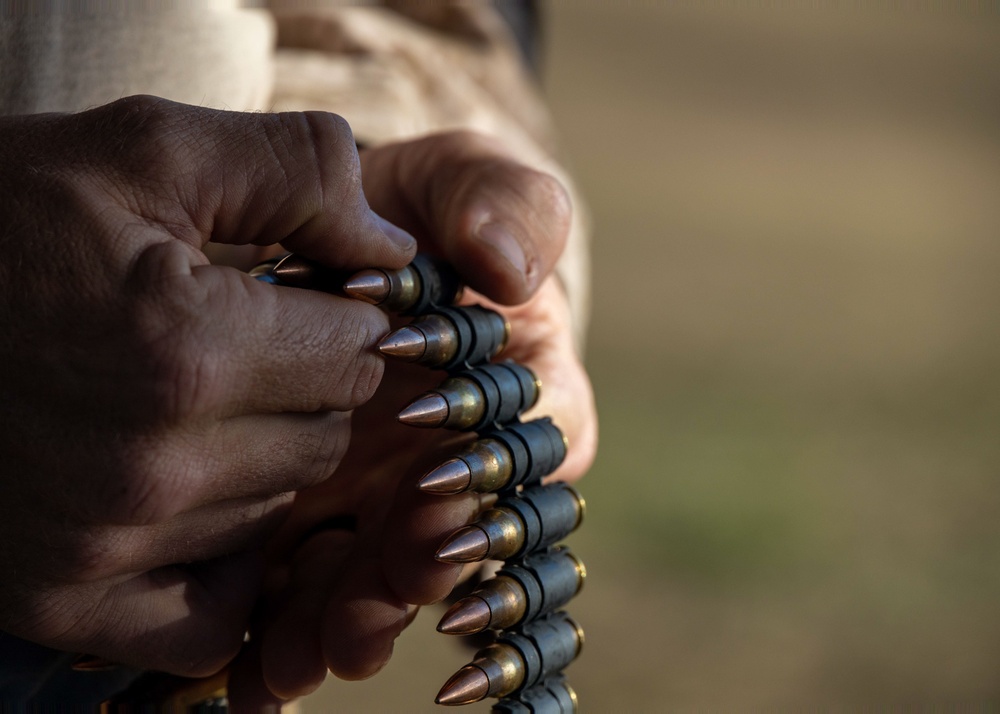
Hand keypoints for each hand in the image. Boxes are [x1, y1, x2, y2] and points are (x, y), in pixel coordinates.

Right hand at [0, 96, 415, 675]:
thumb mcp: (147, 149)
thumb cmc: (5, 217)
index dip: (340, 312)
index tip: (299, 295)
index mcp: (186, 346)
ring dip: (257, 457)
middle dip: (306, 383)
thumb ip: (296, 172)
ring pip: (276, 508)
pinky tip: (183, 497)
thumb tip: (395, 246)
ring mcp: (104, 545)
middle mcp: (152, 465)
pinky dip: (216, 562)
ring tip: (182, 400)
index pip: (358, 350)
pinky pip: (213, 616)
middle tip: (238, 341)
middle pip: (327, 437)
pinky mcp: (62, 598)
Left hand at [227, 131, 596, 705]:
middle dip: (407, 584)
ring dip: (343, 625)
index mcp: (517, 384)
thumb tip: (512, 267)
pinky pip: (306, 578)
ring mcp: (384, 487)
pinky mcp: (314, 507)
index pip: (530, 449)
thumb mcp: (461, 179)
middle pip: (451, 536)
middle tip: (363, 621)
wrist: (328, 226)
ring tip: (296, 662)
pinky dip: (280, 627)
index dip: (493, 495)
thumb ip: (502, 200)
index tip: (437, 521)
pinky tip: (245, 665)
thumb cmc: (414, 203)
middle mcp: (457, 450)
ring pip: (378, 574)